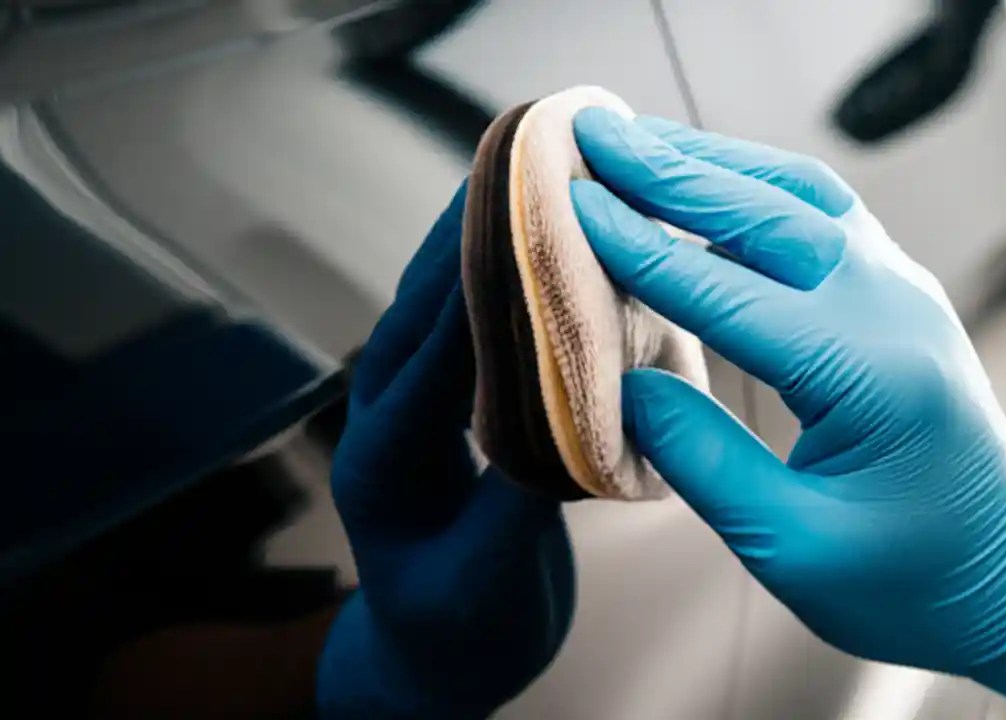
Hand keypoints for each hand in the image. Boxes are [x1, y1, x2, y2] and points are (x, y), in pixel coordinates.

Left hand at [318, 183, 573, 717]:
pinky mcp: (451, 419)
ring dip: (476, 254)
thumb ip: (523, 500)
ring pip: (438, 316)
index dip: (471, 295)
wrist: (441, 663)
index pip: (426, 362)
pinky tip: (543, 264)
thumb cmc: (457, 634)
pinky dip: (502, 297)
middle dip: (463, 243)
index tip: (514, 234)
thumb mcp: (489, 580)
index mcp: (379, 462)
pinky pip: (470, 340)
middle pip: (419, 314)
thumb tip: (578, 417)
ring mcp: (416, 416)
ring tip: (524, 190)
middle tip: (513, 173)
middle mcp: (386, 423)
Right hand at [569, 109, 1005, 707]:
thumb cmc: (913, 583)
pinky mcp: (898, 294)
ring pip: (798, 194)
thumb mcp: (792, 547)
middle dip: (669, 169)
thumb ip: (702, 460)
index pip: (728, 294)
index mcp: (871, 377)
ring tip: (635, 140)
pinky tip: (705, 182)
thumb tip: (627, 384)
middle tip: (591, 132)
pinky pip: (820, 214)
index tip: (571, 205)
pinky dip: (752, 186)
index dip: (640, 248)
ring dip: (712, 162)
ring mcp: (904, 292)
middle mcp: (895, 310)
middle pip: (766, 213)